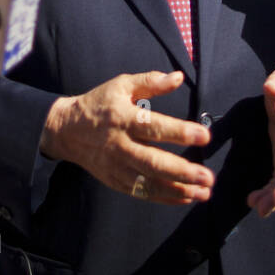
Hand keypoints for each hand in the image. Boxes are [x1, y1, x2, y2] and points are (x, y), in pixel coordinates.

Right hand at [41, 70, 213, 204]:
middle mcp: (120, 145)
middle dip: (183, 171)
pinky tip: (185, 198)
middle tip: (208, 177)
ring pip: (149, 183)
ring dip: (178, 190)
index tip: (205, 136)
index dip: (180, 132)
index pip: (154, 127)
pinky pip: (141, 193)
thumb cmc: (99, 104)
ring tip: (203, 193)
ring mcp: (116, 166)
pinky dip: (164, 198)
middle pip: (153, 162)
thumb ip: (150, 82)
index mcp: (123, 119)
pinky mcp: (114, 180)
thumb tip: (178, 77)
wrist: (66, 131)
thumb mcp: (121, 86)